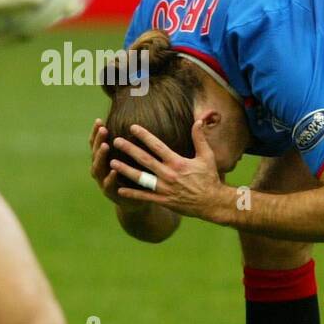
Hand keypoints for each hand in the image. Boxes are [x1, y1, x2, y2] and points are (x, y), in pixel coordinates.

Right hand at [89, 118, 124, 206]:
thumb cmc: (132, 176)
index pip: (95, 144)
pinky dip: (110, 178)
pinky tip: (113, 170)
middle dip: (98, 141)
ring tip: (105, 146)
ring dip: (100, 157)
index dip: (96, 133)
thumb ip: (127, 145)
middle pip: (94, 153)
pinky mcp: (110, 194)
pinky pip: (108, 185)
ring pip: (97, 169)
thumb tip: (132, 122)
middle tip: (103, 130)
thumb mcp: (129, 160)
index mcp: (102, 160)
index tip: (99, 121)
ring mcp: (102, 182)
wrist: (135, 202)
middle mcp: (99, 170)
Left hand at [109, 121, 226, 221]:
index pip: (157, 146)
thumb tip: (198, 121)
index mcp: (177, 162)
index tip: (132, 127)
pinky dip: (132, 194)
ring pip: (141, 178)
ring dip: (125, 170)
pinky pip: (145, 196)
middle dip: (129, 149)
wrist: (212, 202)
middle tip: (115, 141)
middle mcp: (168, 174)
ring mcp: (165, 188)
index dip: (144, 136)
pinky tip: (119, 189)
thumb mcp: (207, 156)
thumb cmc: (209, 178)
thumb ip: (200, 138)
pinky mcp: (163, 200)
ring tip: (111, 163)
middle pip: (145, 159)